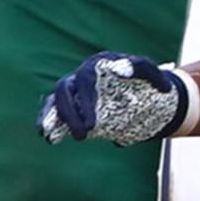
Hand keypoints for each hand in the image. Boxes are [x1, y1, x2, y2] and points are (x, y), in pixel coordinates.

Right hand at [38, 51, 192, 145]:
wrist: (145, 94)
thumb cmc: (147, 82)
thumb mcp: (151, 73)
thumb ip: (141, 68)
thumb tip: (121, 70)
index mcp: (98, 64)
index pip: (86, 77)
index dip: (86, 97)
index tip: (92, 121)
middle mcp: (82, 74)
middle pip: (66, 89)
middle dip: (73, 111)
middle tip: (86, 131)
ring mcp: (75, 89)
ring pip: (56, 99)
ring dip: (58, 118)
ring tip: (63, 136)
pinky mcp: (72, 104)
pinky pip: (53, 110)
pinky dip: (47, 121)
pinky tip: (47, 136)